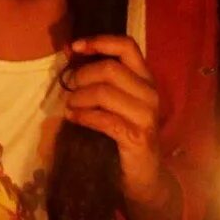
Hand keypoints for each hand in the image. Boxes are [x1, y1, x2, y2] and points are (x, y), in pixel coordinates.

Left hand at [63, 34, 172, 214]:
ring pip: (105, 93)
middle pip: (110, 69)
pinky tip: (73, 118)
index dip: (99, 41)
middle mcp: (150, 93)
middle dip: (82, 76)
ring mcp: (146, 116)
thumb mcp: (118, 102)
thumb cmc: (126, 134)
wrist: (144, 177)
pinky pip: (104, 119)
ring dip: (80, 98)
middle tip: (69, 88)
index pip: (127, 46)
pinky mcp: (137, 137)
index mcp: (145, 79)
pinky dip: (83, 116)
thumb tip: (71, 55)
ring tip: (70, 105)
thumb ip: (103, 80)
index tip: (75, 47)